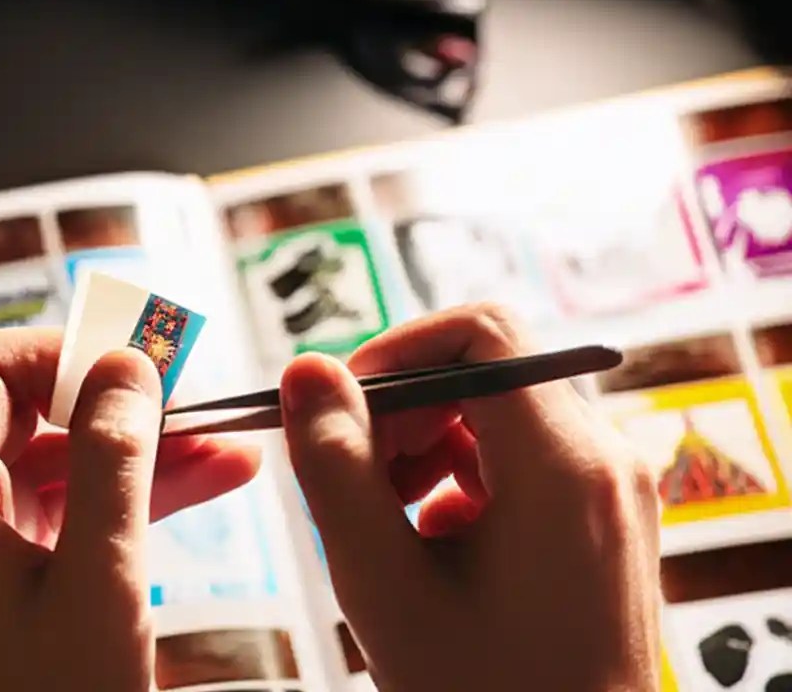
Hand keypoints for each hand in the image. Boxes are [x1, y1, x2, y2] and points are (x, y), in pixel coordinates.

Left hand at [0, 329, 260, 690]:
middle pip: (21, 426)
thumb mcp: (99, 584)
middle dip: (117, 410)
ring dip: (128, 463)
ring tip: (228, 458)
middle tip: (201, 405)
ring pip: (43, 481)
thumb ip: (111, 462)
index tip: (142, 360)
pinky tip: (185, 501)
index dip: (63, 349)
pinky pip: (43, 534)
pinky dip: (107, 514)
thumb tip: (124, 364)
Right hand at [279, 305, 659, 691]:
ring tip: (382, 519)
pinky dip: (457, 480)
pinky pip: (517, 459)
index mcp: (565, 467)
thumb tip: (304, 370)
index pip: (482, 332)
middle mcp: (605, 461)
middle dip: (402, 410)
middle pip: (485, 372)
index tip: (340, 408)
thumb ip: (335, 468)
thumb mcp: (382, 583)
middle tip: (349, 477)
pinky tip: (427, 546)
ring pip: (496, 414)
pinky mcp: (599, 515)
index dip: (396, 350)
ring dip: (423, 447)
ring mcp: (610, 489)